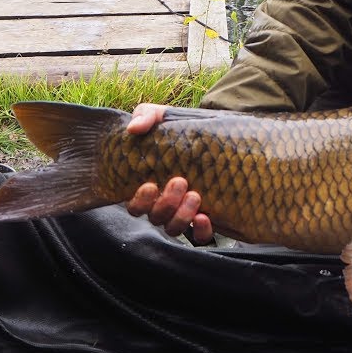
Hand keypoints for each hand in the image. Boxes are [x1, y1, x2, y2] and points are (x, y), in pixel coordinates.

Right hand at [124, 104, 214, 244]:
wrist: (217, 135)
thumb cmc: (182, 128)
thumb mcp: (163, 117)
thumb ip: (146, 116)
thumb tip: (133, 128)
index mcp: (148, 183)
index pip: (135, 205)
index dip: (139, 201)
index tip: (149, 185)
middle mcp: (164, 202)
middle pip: (155, 217)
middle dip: (165, 204)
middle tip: (181, 182)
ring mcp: (184, 211)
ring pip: (174, 228)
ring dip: (181, 216)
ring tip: (196, 195)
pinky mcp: (207, 216)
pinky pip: (199, 236)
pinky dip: (200, 231)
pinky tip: (205, 218)